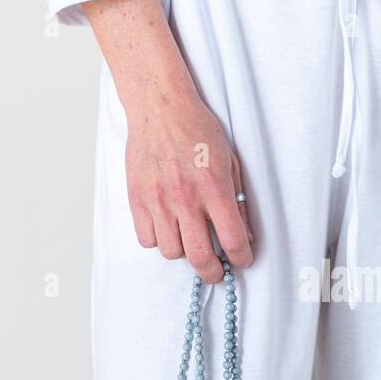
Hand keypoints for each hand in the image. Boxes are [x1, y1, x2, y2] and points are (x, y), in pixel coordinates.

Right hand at [82, 0, 252, 282]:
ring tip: (190, 239)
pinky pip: (147, 238)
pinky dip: (158, 239)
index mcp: (214, 189)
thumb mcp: (230, 161)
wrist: (160, 107)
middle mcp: (185, 199)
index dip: (242, 258)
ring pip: (171, 252)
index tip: (242, 260)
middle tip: (217, 270)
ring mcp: (158, 201)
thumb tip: (243, 233)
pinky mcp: (137, 199)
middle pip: (200, 258)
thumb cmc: (197, 129)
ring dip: (184, 252)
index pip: (233, 241)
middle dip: (213, 272)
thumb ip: (236, 199)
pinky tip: (168, 227)